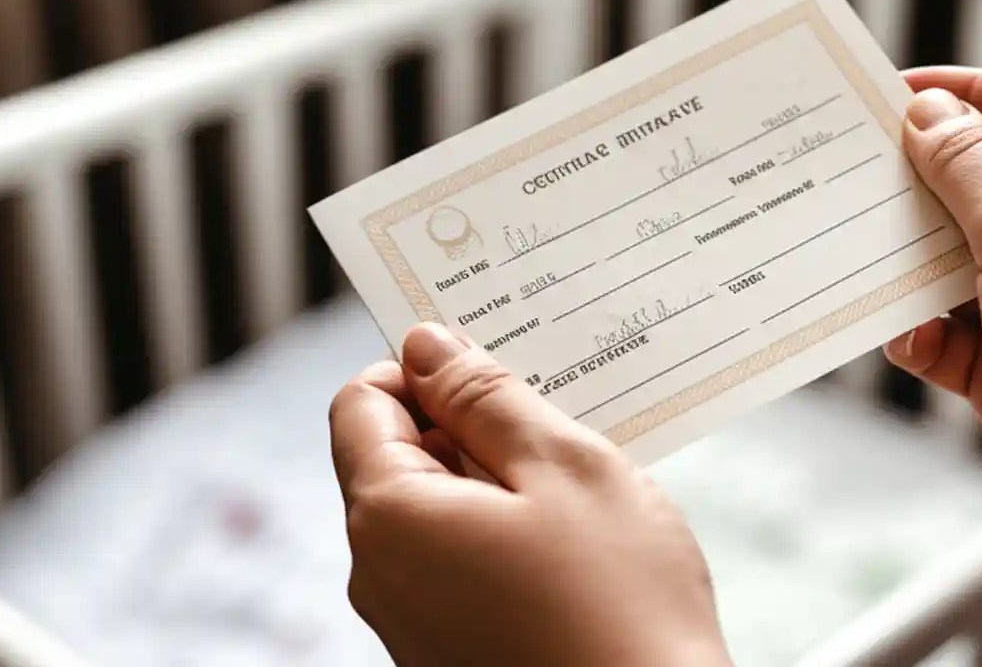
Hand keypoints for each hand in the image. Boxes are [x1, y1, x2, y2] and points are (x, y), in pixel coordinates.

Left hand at [330, 324, 731, 666]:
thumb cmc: (622, 607)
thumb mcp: (563, 469)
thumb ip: (485, 397)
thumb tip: (424, 345)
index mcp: (389, 517)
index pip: (360, 403)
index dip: (420, 369)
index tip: (491, 364)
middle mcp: (379, 575)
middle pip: (396, 458)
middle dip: (466, 425)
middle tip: (554, 421)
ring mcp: (411, 624)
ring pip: (433, 512)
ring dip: (493, 480)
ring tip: (574, 489)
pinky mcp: (446, 655)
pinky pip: (455, 565)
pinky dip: (500, 534)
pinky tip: (570, 545)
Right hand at [885, 67, 981, 661]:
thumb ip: (970, 167)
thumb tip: (929, 114)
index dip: (970, 92)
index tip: (897, 93)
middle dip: (925, 181)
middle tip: (859, 171)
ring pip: (957, 259)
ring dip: (911, 263)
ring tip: (865, 255)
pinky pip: (945, 332)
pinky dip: (918, 333)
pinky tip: (907, 339)